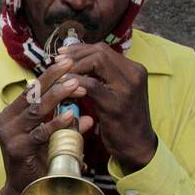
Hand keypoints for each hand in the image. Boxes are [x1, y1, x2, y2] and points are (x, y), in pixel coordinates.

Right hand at [0, 55, 93, 194]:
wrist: (24, 192)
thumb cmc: (38, 162)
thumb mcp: (51, 139)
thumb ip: (64, 125)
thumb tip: (88, 116)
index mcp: (11, 114)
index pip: (32, 89)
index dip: (50, 75)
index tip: (68, 62)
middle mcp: (5, 120)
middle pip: (33, 94)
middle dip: (54, 79)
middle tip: (73, 67)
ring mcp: (9, 135)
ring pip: (36, 110)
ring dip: (58, 96)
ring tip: (77, 86)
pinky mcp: (16, 149)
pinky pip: (40, 133)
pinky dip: (56, 124)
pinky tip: (71, 115)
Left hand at [58, 41, 157, 171]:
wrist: (137, 146)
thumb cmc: (122, 120)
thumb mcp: (115, 93)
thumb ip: (103, 78)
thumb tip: (77, 63)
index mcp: (134, 70)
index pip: (104, 49)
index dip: (81, 49)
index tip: (63, 54)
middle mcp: (134, 74)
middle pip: (100, 52)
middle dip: (75, 54)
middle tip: (57, 61)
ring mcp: (127, 88)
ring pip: (97, 62)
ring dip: (74, 65)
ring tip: (59, 72)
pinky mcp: (116, 103)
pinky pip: (91, 85)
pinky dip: (74, 82)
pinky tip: (62, 86)